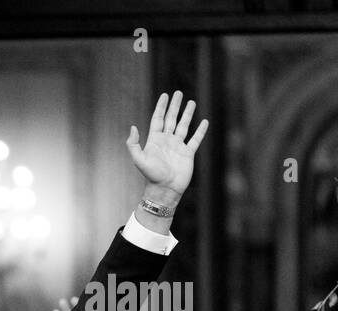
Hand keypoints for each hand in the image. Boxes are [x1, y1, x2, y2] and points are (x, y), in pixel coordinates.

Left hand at [126, 91, 208, 206]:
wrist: (165, 190)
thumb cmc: (151, 176)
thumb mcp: (139, 160)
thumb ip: (133, 144)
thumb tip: (133, 127)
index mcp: (154, 141)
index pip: (158, 119)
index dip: (161, 107)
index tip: (165, 95)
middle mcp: (166, 141)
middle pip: (171, 119)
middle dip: (174, 106)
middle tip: (178, 93)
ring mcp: (178, 147)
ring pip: (184, 126)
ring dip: (187, 114)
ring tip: (191, 102)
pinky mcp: (188, 154)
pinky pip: (195, 139)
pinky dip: (200, 131)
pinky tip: (204, 122)